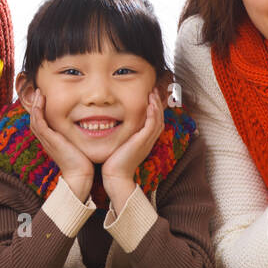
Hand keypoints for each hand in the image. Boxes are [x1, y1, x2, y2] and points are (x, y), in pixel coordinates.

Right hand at [22, 88, 93, 200]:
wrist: (80, 176)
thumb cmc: (84, 163)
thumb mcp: (80, 145)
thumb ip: (81, 135)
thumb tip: (95, 125)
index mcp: (53, 140)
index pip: (42, 122)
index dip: (42, 110)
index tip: (46, 97)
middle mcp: (47, 139)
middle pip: (35, 119)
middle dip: (36, 104)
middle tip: (39, 91)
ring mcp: (47, 140)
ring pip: (35, 119)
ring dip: (36, 104)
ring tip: (39, 92)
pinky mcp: (50, 140)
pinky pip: (39, 123)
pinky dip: (38, 111)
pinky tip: (41, 101)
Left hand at [100, 90, 164, 212]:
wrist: (115, 177)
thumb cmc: (112, 163)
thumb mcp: (118, 145)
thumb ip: (118, 135)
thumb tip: (108, 124)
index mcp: (143, 141)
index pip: (153, 121)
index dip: (153, 109)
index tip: (149, 96)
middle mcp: (147, 141)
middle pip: (159, 118)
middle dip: (158, 104)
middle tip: (154, 90)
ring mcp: (147, 142)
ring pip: (158, 120)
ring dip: (156, 105)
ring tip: (153, 93)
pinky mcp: (143, 142)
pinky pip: (152, 125)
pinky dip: (153, 114)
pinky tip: (150, 104)